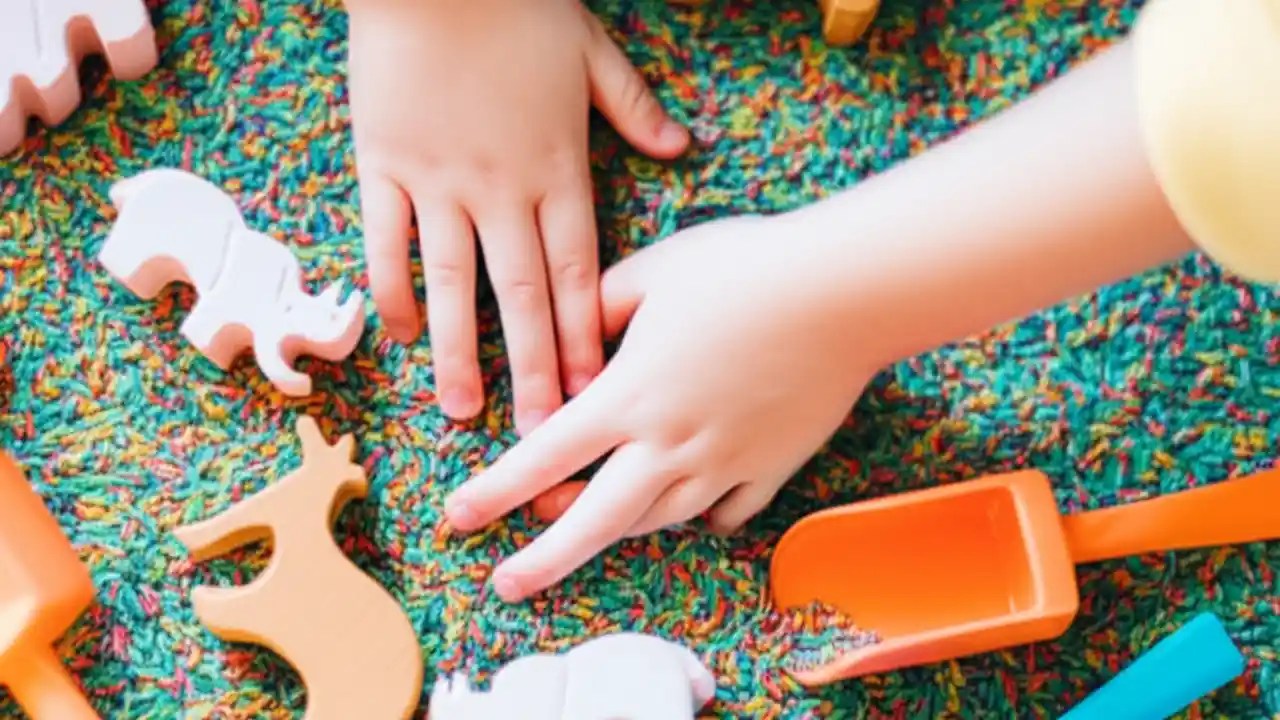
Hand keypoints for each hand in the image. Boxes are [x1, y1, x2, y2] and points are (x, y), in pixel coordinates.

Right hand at [344, 0, 689, 433]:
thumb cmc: (519, 7)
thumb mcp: (592, 54)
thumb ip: (636, 110)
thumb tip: (684, 147)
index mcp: (558, 168)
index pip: (578, 273)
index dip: (586, 338)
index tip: (594, 393)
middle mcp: (502, 188)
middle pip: (522, 295)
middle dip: (535, 370)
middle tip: (541, 435)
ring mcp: (440, 180)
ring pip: (454, 282)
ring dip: (460, 351)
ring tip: (462, 411)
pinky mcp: (384, 164)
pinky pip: (388, 239)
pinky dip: (393, 289)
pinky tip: (400, 336)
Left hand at [444, 214, 879, 601]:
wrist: (845, 293)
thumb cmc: (747, 269)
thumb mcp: (655, 270)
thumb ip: (599, 304)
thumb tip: (571, 337)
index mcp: (632, 394)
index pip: (545, 453)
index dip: (496, 489)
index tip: (459, 517)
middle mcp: (671, 442)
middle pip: (595, 519)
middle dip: (544, 559)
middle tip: (507, 584)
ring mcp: (724, 462)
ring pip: (656, 519)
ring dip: (614, 529)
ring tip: (586, 527)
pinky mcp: (771, 467)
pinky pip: (724, 513)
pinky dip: (699, 516)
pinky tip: (688, 504)